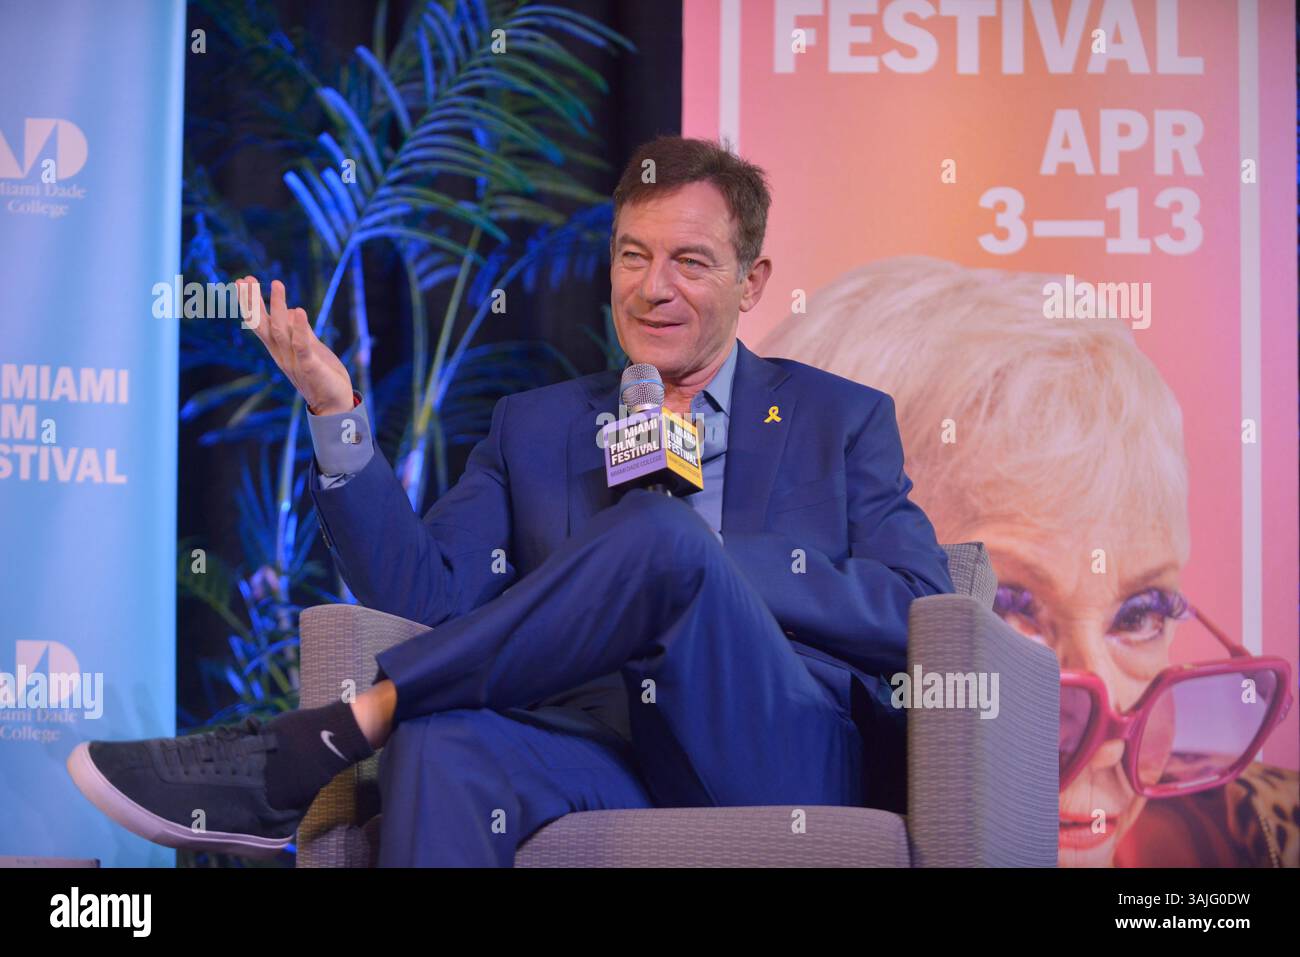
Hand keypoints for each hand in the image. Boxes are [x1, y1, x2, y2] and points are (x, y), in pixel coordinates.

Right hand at [236, 276, 354, 414]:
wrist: (335, 405)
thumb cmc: (323, 376)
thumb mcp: (311, 349)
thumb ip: (301, 331)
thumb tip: (292, 310)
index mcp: (280, 349)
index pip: (259, 323)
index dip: (250, 303)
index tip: (243, 281)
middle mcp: (282, 354)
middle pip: (262, 325)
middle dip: (253, 302)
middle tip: (245, 279)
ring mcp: (294, 360)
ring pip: (280, 331)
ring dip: (277, 306)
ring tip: (276, 283)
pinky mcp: (310, 366)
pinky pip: (302, 346)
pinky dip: (300, 329)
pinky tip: (299, 310)